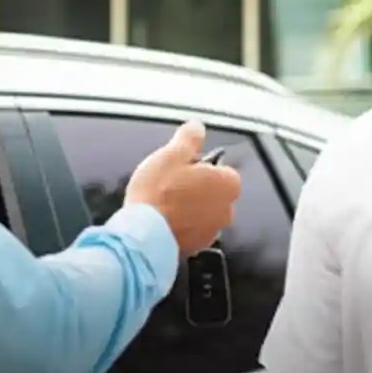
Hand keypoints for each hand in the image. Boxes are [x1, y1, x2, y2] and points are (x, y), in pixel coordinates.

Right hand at [124, 120, 241, 257]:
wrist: (143, 233)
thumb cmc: (158, 192)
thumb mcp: (172, 154)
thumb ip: (189, 138)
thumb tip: (197, 126)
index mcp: (228, 184)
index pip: (220, 169)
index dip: (199, 166)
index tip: (182, 167)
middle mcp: (227, 210)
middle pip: (213, 192)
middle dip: (196, 188)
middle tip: (170, 184)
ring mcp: (213, 231)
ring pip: (203, 212)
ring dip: (189, 208)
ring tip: (163, 203)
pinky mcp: (197, 247)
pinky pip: (192, 230)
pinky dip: (182, 225)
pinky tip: (162, 220)